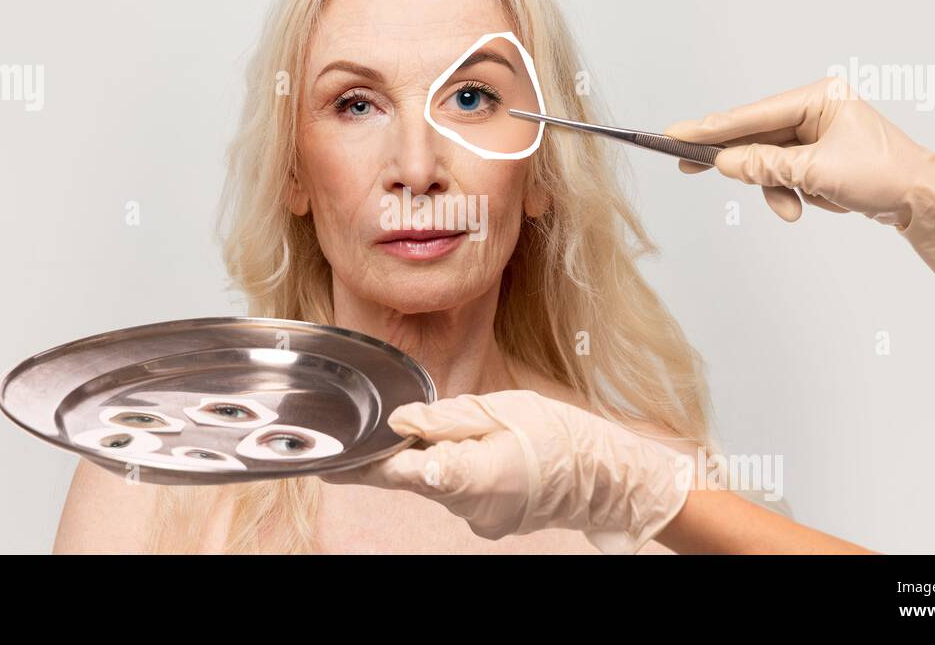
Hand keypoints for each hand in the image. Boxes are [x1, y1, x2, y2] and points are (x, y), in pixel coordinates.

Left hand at [320, 390, 688, 553]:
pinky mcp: (489, 523)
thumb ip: (446, 421)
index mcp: (470, 474)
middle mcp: (469, 506)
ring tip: (482, 432)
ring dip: (442, 458)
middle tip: (410, 425)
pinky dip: (463, 471)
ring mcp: (479, 520)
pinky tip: (490, 453)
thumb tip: (399, 423)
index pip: (400, 473)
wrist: (604, 475)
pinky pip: (461, 492)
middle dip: (410, 451)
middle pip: (416, 478)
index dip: (363, 466)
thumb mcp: (501, 411)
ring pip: (439, 483)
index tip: (329, 463)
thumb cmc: (558, 435)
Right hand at [666, 77, 934, 321]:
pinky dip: (792, 192)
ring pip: (770, 161)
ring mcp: (819, 134)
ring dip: (776, 188)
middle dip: (741, 162)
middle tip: (687, 164)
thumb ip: (765, 166)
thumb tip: (724, 163)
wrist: (926, 204)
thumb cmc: (886, 177)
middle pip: (757, 136)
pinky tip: (811, 204)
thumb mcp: (817, 172)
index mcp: (820, 97)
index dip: (712, 127)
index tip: (677, 132)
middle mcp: (817, 110)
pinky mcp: (822, 158)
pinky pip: (787, 174)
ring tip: (794, 208)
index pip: (753, 114)